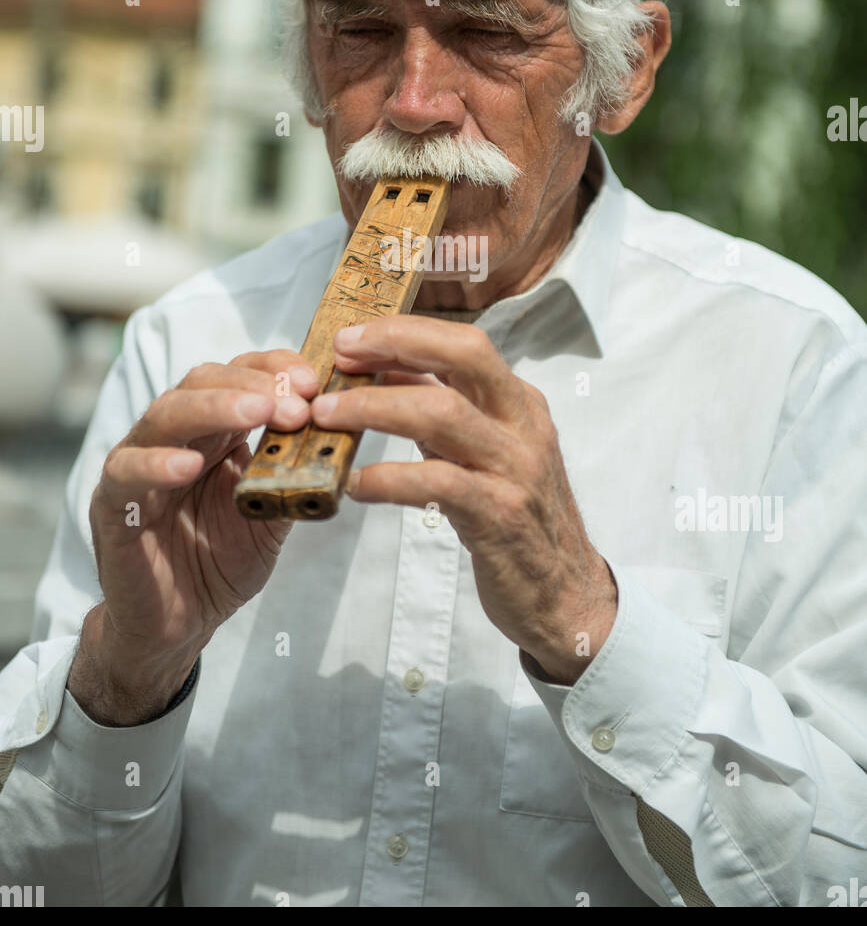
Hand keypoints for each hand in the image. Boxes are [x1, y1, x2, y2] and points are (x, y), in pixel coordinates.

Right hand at [79, 350, 318, 708]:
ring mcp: (139, 465)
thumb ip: (291, 479)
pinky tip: (189, 466)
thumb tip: (334, 441)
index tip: (313, 381)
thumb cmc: (220, 563)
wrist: (179, 626)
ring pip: (165, 414)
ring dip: (214, 406)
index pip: (240, 376)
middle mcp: (175, 438)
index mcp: (216, 433)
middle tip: (295, 400)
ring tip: (256, 411)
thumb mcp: (270, 518)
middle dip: (252, 383)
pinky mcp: (111, 504)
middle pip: (202, 382)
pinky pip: (125, 472)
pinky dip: (155, 463)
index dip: (275, 369)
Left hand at [312, 317, 616, 685]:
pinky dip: (388, 478)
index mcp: (519, 402)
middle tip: (340, 353)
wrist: (565, 593)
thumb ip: (444, 408)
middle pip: (466, 354)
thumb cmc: (515, 516)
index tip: (351, 337)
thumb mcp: (485, 450)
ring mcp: (516, 468)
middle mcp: (523, 425)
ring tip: (327, 415)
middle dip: (396, 343)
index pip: (463, 342)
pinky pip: (437, 483)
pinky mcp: (500, 516)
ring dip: (375, 407)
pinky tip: (356, 484)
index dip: (404, 332)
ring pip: (443, 412)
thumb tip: (388, 367)